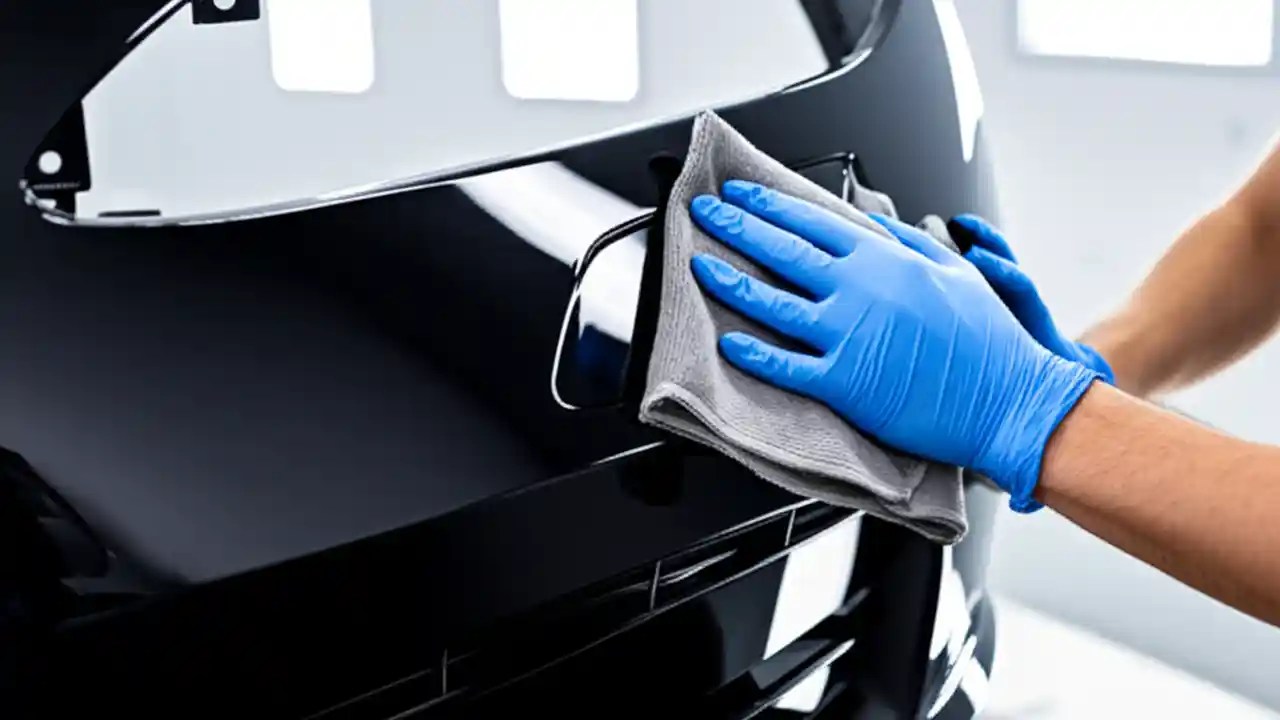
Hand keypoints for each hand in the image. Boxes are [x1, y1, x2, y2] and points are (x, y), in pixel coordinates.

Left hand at [689, 181, 1099, 511]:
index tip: (739, 193)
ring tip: (699, 265)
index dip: (767, 205)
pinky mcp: (845, 382)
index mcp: (885, 259)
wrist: (1009, 399)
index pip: (810, 221)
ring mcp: (849, 335)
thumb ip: (907, 242)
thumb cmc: (988, 341)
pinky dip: (753, 353)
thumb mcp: (955, 272)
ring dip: (730, 282)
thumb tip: (871, 220)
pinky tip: (728, 341)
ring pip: (772, 303)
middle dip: (735, 227)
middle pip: (781, 251)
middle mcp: (861, 290)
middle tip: (704, 212)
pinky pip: (785, 366)